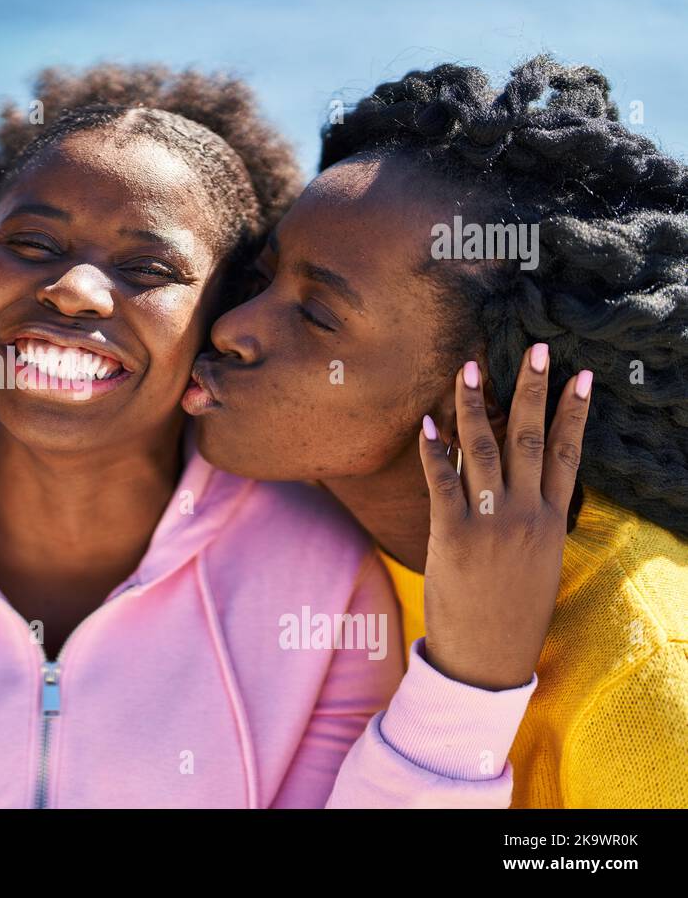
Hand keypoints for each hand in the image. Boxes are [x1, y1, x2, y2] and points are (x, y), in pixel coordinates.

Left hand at [417, 345, 591, 690]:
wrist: (488, 658)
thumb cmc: (512, 611)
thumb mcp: (540, 563)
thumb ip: (535, 521)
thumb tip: (527, 488)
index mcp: (552, 522)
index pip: (566, 454)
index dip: (573, 412)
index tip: (580, 376)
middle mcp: (525, 516)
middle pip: (530, 439)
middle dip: (532, 391)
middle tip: (536, 349)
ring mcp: (489, 524)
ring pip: (484, 451)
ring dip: (474, 405)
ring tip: (468, 367)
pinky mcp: (451, 536)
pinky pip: (441, 481)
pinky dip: (433, 450)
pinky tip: (427, 422)